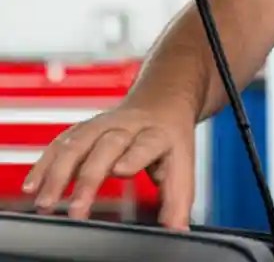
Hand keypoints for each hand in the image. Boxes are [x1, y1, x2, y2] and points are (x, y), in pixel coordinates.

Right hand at [23, 103, 195, 228]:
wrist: (161, 102)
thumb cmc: (170, 138)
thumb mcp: (182, 164)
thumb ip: (178, 198)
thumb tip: (177, 229)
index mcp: (157, 134)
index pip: (146, 143)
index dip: (134, 155)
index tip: (122, 170)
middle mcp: (128, 127)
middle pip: (108, 146)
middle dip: (89, 177)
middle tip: (77, 209)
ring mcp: (103, 125)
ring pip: (78, 144)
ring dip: (58, 174)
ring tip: (46, 202)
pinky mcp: (83, 129)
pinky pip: (60, 144)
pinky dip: (44, 165)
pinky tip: (33, 186)